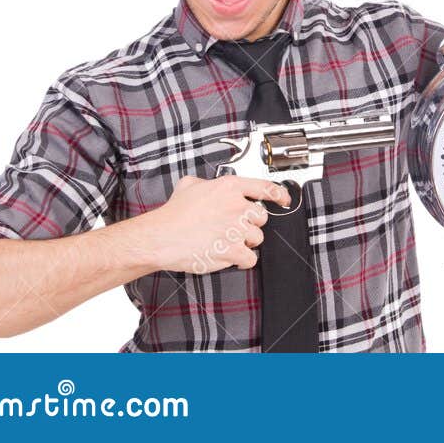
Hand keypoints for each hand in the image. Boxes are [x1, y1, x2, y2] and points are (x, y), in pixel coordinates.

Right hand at [131, 175, 282, 273]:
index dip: (279, 195)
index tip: (283, 200)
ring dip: (245, 243)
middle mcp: (237, 206)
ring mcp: (237, 229)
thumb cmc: (172, 215)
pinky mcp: (233, 250)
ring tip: (225, 242)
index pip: (266, 188)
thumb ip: (206, 182)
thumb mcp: (188, 185)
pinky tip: (230, 257)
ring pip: (257, 239)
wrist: (160, 237)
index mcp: (229, 188)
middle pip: (261, 218)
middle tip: (232, 229)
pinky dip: (243, 260)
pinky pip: (251, 258)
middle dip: (250, 225)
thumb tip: (209, 184)